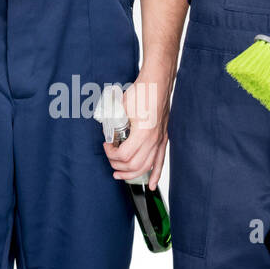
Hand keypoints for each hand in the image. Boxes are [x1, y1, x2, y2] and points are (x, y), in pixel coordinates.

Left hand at [103, 70, 172, 188]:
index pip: (124, 155)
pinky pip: (160, 161)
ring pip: (147, 167)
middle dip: (118, 166)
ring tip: (120, 174)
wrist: (157, 83)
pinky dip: (156, 175)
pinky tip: (152, 185)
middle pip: (135, 165)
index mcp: (143, 133)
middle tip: (110, 159)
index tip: (106, 145)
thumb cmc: (141, 92)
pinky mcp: (163, 139)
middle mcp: (154, 140)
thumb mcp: (121, 108)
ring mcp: (160, 141)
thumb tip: (107, 132)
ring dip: (132, 174)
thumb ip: (114, 122)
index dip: (111, 154)